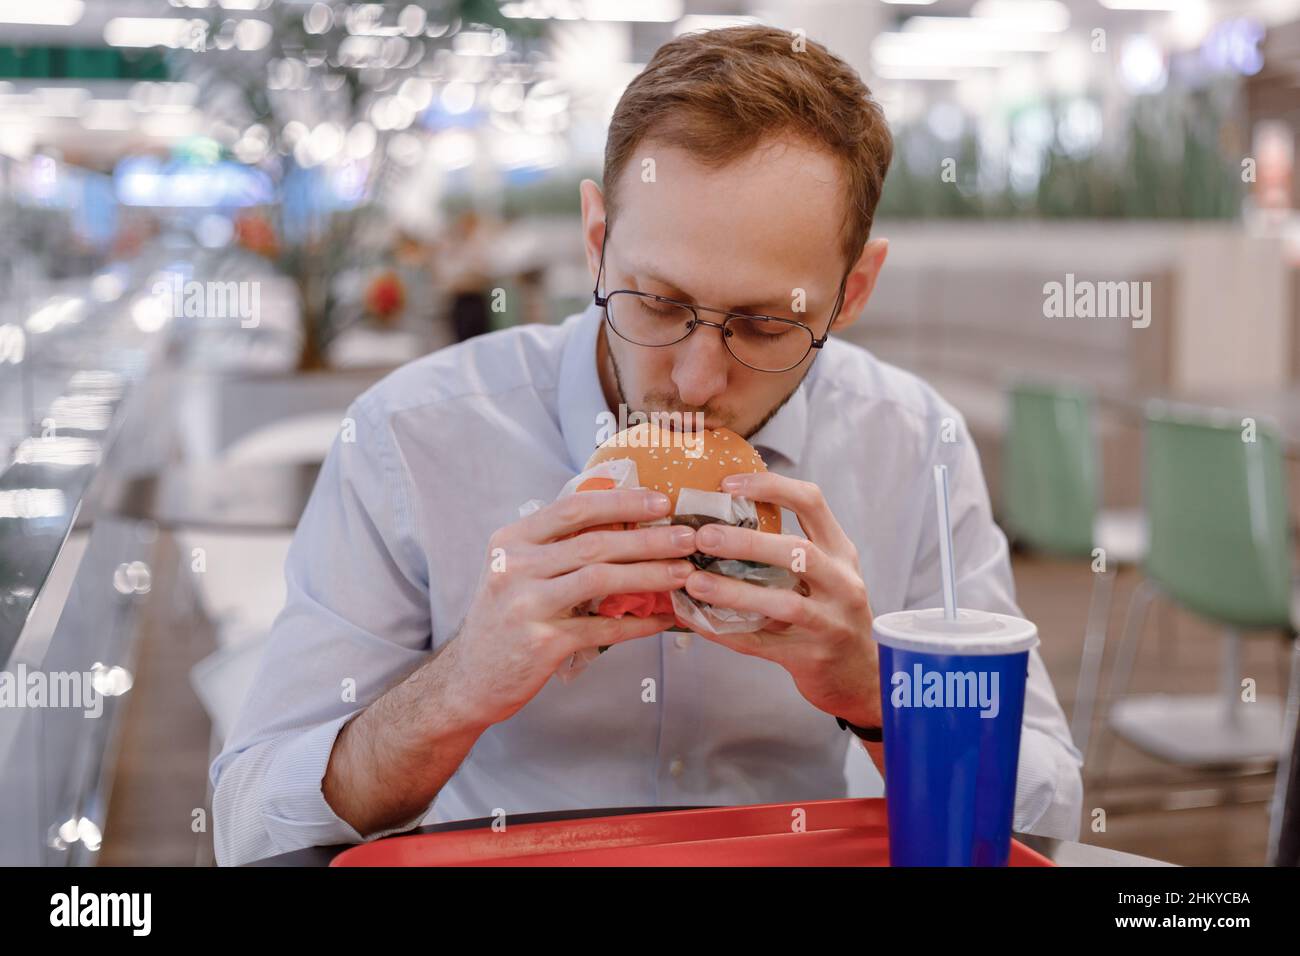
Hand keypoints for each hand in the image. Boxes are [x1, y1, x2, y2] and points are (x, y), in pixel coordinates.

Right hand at [444, 488, 696, 728]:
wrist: (470, 678)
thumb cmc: (504, 618)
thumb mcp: (515, 570)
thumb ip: (555, 546)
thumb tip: (621, 521)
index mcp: (512, 541)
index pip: (573, 509)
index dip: (621, 502)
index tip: (659, 500)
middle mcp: (516, 567)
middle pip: (594, 543)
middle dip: (649, 538)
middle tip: (688, 537)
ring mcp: (527, 606)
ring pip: (601, 580)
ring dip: (650, 574)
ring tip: (684, 572)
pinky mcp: (543, 643)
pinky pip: (602, 629)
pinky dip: (638, 624)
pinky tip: (663, 620)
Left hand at [681, 472, 880, 728]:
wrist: (860, 675)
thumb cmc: (831, 613)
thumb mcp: (827, 572)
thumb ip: (789, 547)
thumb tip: (720, 519)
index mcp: (841, 551)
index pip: (811, 502)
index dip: (770, 487)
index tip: (728, 484)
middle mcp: (842, 582)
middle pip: (797, 552)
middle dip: (746, 542)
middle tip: (703, 536)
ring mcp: (830, 622)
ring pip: (782, 602)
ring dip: (733, 591)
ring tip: (694, 581)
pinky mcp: (811, 657)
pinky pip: (761, 642)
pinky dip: (726, 631)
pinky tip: (696, 620)